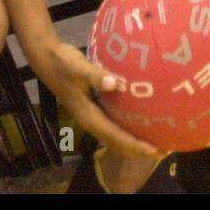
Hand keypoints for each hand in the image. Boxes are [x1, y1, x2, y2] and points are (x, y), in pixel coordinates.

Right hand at [24, 33, 163, 158]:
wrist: (46, 57)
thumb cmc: (63, 62)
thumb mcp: (78, 67)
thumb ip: (96, 76)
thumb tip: (115, 84)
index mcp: (88, 115)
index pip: (114, 136)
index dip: (134, 145)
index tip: (153, 150)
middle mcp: (90, 119)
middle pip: (116, 141)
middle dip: (138, 148)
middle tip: (163, 151)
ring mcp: (91, 114)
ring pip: (114, 134)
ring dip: (133, 140)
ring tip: (155, 141)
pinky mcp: (93, 106)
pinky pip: (113, 123)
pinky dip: (127, 127)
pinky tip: (139, 121)